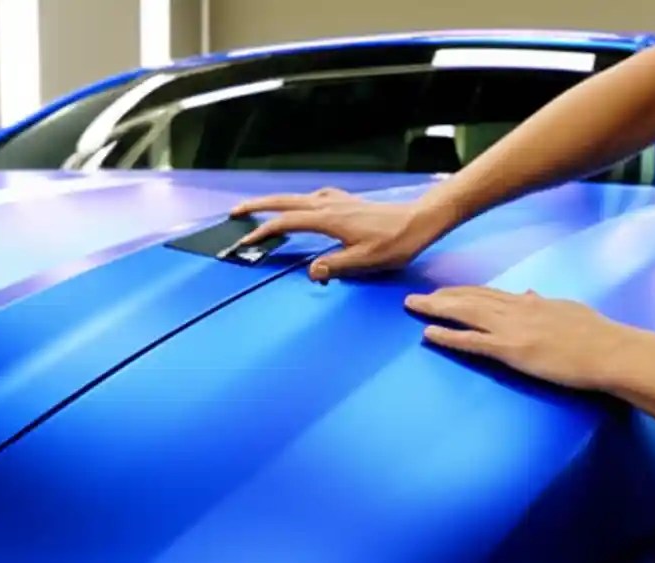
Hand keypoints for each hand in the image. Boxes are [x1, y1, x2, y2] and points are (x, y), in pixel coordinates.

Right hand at [230, 187, 446, 283]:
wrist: (420, 221)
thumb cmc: (396, 242)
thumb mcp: (365, 261)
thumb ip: (335, 266)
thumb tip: (311, 272)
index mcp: (329, 219)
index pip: (286, 223)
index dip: (262, 232)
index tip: (245, 241)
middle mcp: (329, 205)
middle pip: (284, 202)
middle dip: (257, 206)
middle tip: (235, 212)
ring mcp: (338, 201)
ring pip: (297, 198)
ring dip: (276, 203)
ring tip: (261, 210)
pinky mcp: (347, 202)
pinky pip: (313, 198)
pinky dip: (298, 202)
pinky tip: (302, 207)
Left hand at [404, 286, 634, 391]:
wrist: (609, 351)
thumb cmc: (596, 335)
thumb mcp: (567, 309)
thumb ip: (544, 303)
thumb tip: (528, 294)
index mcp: (529, 302)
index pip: (488, 293)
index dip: (463, 292)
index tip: (444, 291)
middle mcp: (516, 309)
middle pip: (470, 299)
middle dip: (442, 297)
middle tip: (416, 297)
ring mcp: (512, 329)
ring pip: (465, 313)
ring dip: (437, 309)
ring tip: (414, 306)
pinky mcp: (511, 350)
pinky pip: (472, 341)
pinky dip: (448, 336)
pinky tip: (428, 333)